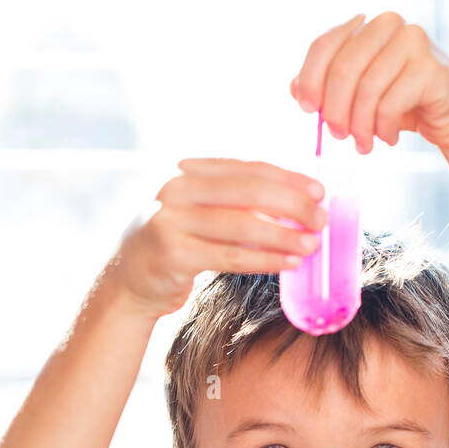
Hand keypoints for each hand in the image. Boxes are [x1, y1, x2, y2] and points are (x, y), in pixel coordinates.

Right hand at [106, 159, 328, 318]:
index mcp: (186, 171)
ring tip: (311, 245)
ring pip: (241, 225)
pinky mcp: (172, 254)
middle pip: (248, 191)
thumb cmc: (175, 244)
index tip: (320, 191)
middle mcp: (175, 188)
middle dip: (292, 204)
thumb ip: (235, 203)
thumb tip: (295, 205)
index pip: (247, 168)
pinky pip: (230, 256)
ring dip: (283, 235)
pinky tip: (288, 262)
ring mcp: (171, 220)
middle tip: (321, 220)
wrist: (127, 279)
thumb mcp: (198, 212)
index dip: (287, 178)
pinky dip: (264, 260)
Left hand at [289, 11, 448, 155]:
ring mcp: (414, 41)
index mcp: (367, 25)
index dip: (310, 78)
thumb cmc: (404, 104)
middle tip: (337, 137)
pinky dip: (384, 128)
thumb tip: (294, 89)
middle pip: (343, 67)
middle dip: (335, 109)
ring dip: (360, 125)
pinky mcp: (431, 68)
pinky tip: (388, 138)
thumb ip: (328, 88)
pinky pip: (391, 102)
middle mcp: (389, 24)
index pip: (325, 44)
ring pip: (367, 87)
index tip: (306, 109)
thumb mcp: (360, 96)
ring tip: (364, 145)